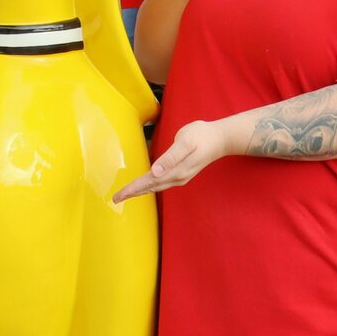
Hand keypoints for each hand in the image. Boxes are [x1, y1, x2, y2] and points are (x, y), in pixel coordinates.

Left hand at [112, 118, 232, 201]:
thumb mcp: (186, 142)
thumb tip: (155, 171)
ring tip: (126, 194)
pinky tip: (145, 185)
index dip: (133, 188)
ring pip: (156, 186)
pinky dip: (150, 185)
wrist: (220, 139)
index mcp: (176, 171)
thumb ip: (170, 157)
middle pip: (150, 187)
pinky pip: (161, 183)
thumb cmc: (202, 136)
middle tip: (116, 198)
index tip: (119, 196)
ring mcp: (180, 177)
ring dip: (140, 190)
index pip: (149, 182)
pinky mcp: (181, 173)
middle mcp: (177, 177)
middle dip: (133, 192)